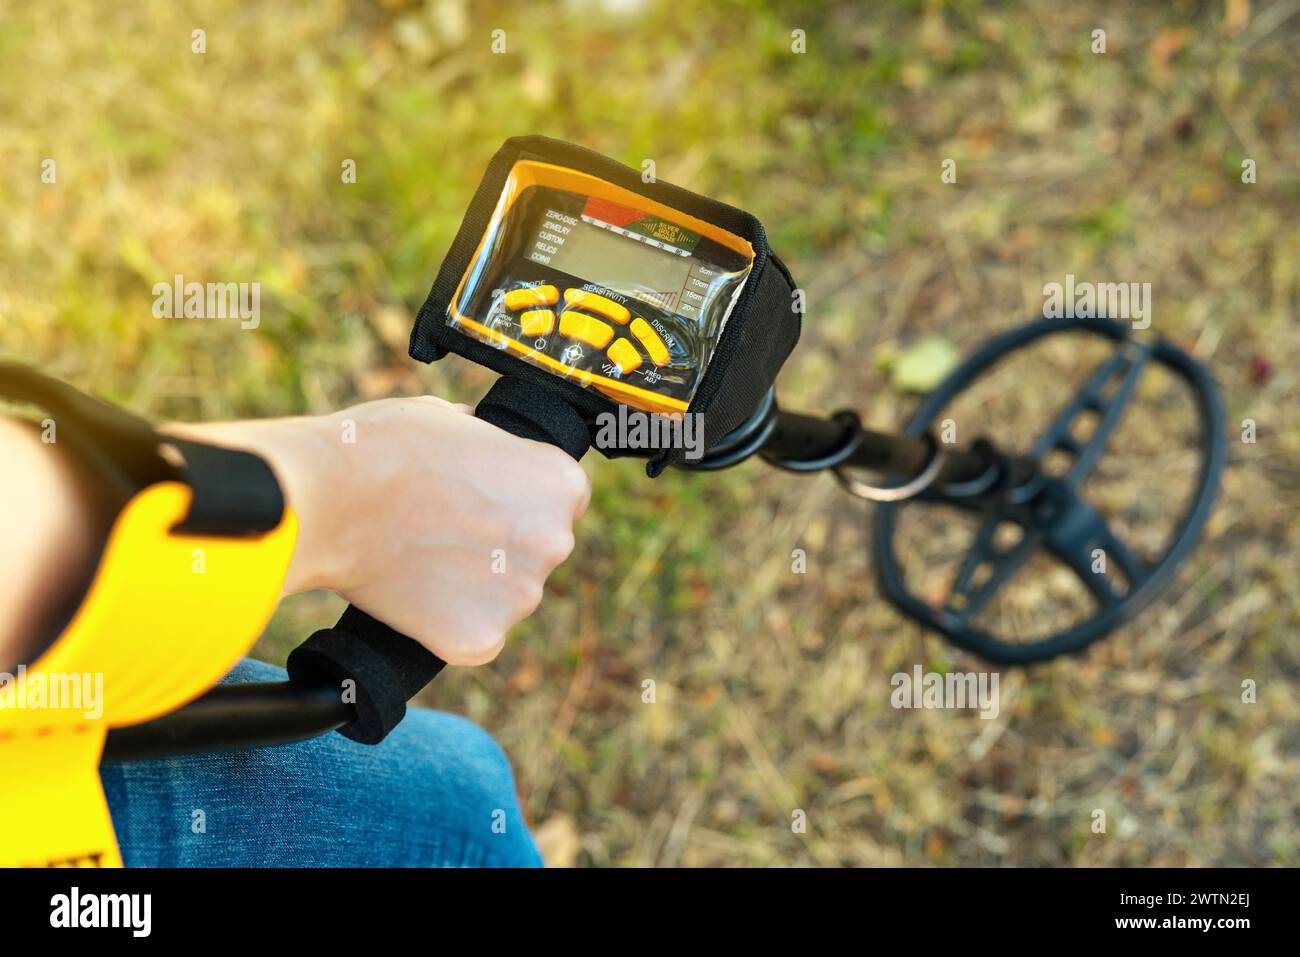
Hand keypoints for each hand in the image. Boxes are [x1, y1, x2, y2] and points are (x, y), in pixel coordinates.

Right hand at [167, 396, 588, 664]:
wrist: (334, 496)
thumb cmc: (386, 447)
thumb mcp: (453, 417)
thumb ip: (487, 441)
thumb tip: (481, 443)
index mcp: (560, 483)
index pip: (558, 500)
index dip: (518, 501)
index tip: (483, 504)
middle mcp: (556, 541)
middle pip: (534, 551)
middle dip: (498, 546)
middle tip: (443, 532)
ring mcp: (522, 596)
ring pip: (504, 597)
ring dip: (473, 587)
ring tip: (420, 561)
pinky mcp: (482, 638)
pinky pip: (474, 639)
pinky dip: (448, 627)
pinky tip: (415, 597)